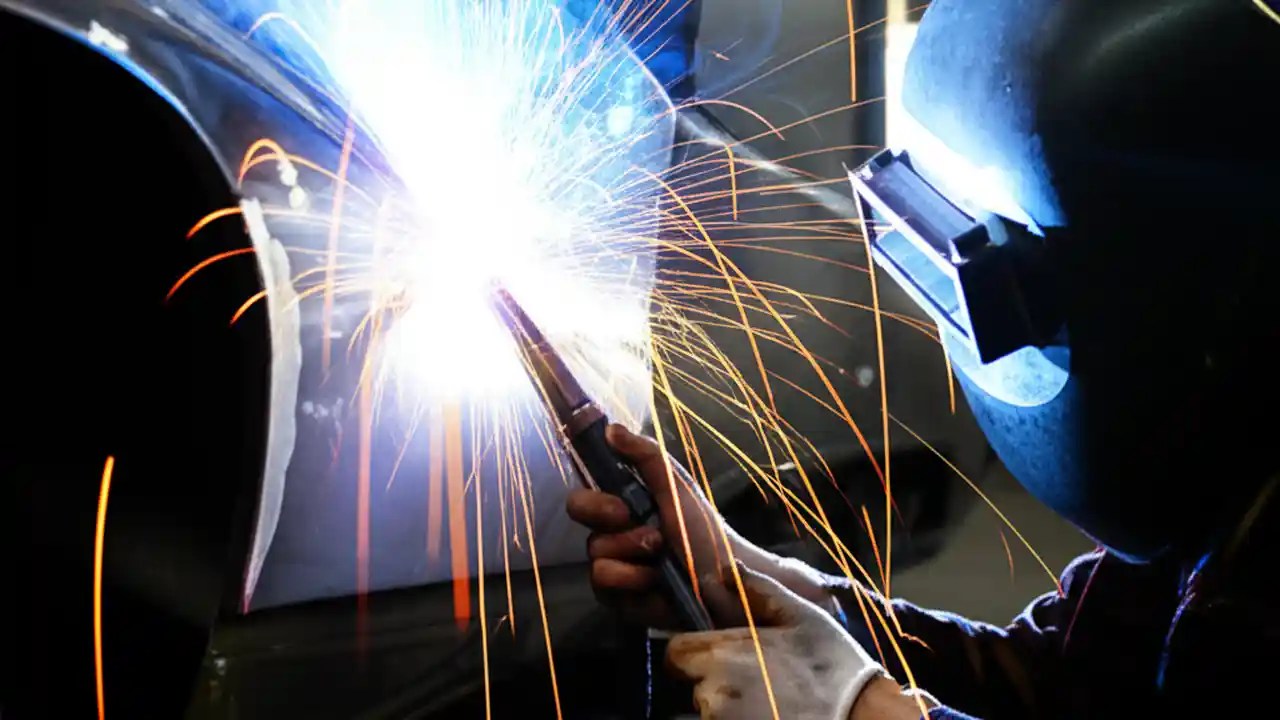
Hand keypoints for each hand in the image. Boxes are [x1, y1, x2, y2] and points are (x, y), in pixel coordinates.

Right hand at [566, 425, 740, 627]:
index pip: (583, 497)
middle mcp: (612, 536)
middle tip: (653, 536)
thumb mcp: (678, 486)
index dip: (594, 501)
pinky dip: (634, 581)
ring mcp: (612, 568)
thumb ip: (645, 455)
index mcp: (623, 506)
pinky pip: (605, 585)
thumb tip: (609, 427)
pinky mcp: (617, 600)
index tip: (623, 507)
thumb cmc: (704, 530)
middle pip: (582, 527)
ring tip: (663, 561)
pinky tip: (658, 584)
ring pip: (595, 556)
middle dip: (619, 529)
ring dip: (634, 556)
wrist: (725, 580)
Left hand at [665, 564, 891, 719]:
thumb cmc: (832, 665)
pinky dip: (739, 719)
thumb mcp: (799, 615)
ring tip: (767, 696)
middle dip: (711, 678)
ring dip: (727, 703)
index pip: (675, 653)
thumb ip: (757, 589)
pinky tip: (769, 712)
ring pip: (708, 707)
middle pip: (690, 683)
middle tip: (753, 675)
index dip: (692, 651)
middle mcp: (714, 693)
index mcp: (722, 654)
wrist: (861, 717)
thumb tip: (724, 570)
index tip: (719, 653)